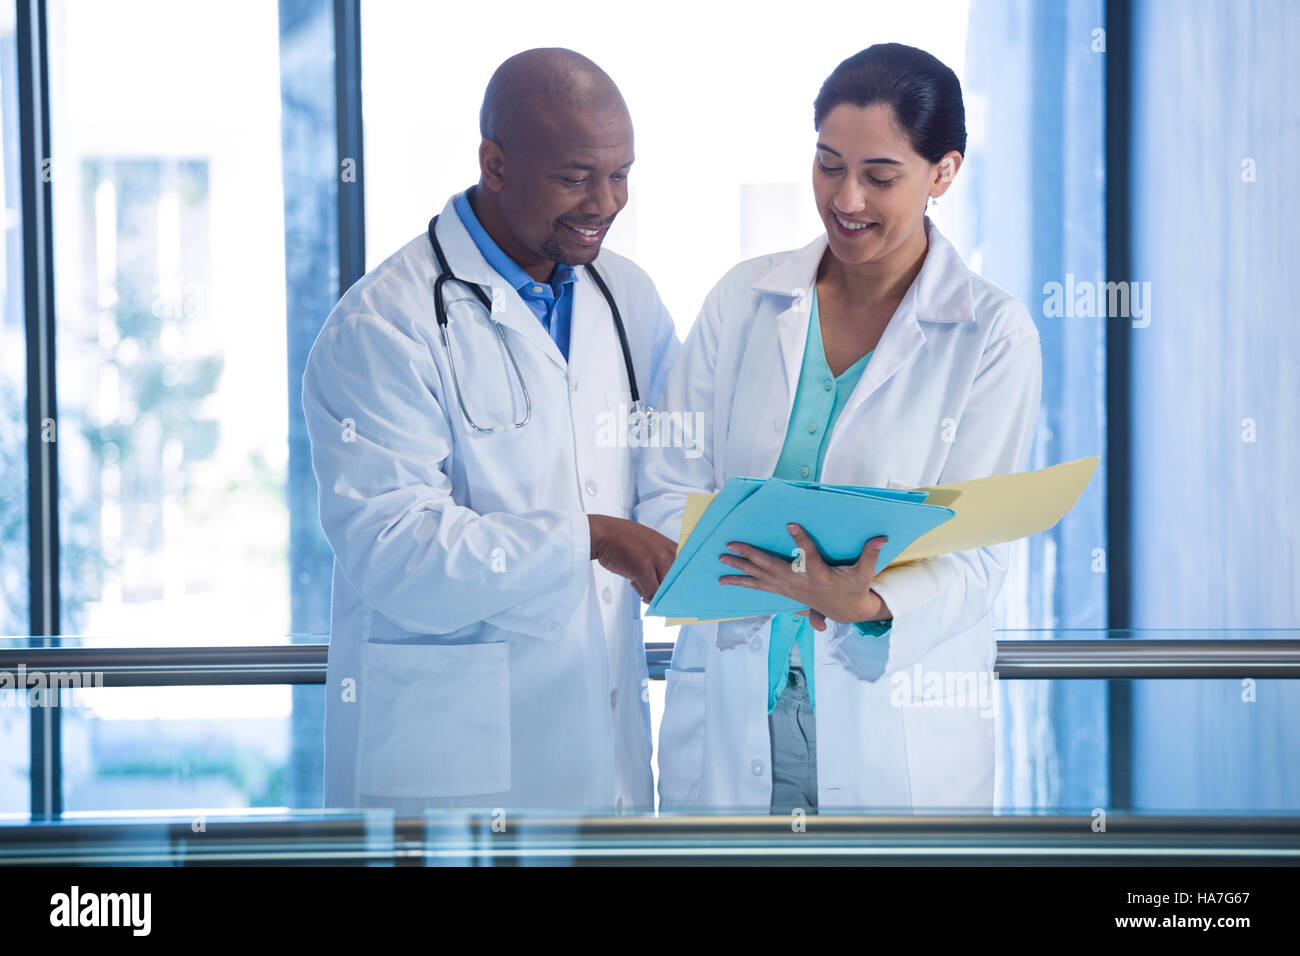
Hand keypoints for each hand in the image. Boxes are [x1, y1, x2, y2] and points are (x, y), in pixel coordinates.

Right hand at [588, 515, 677, 602]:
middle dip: (668, 594)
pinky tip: (636, 585)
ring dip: (655, 595)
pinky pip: (652, 594)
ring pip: (665, 591)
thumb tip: (671, 587)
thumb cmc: (626, 541)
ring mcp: (657, 560)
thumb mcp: (654, 546)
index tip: (679, 595)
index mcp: (673, 547)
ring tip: (641, 583)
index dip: (684, 587)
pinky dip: (646, 597)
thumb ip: (665, 562)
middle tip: (656, 592)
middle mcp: (669, 552)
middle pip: (679, 585)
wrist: (605, 534)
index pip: (690, 572)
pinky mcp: (644, 569)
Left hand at [718, 524, 887, 630]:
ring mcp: (788, 589)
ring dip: (739, 570)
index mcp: (818, 575)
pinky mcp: (783, 591)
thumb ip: (870, 555)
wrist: (846, 611)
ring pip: (759, 579)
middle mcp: (798, 583)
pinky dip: (742, 582)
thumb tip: (882, 538)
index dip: (802, 540)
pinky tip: (726, 580)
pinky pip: (758, 587)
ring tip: (721, 561)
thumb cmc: (853, 588)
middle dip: (749, 556)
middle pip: (770, 568)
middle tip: (730, 546)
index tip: (791, 524)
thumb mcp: (864, 572)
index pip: (809, 556)